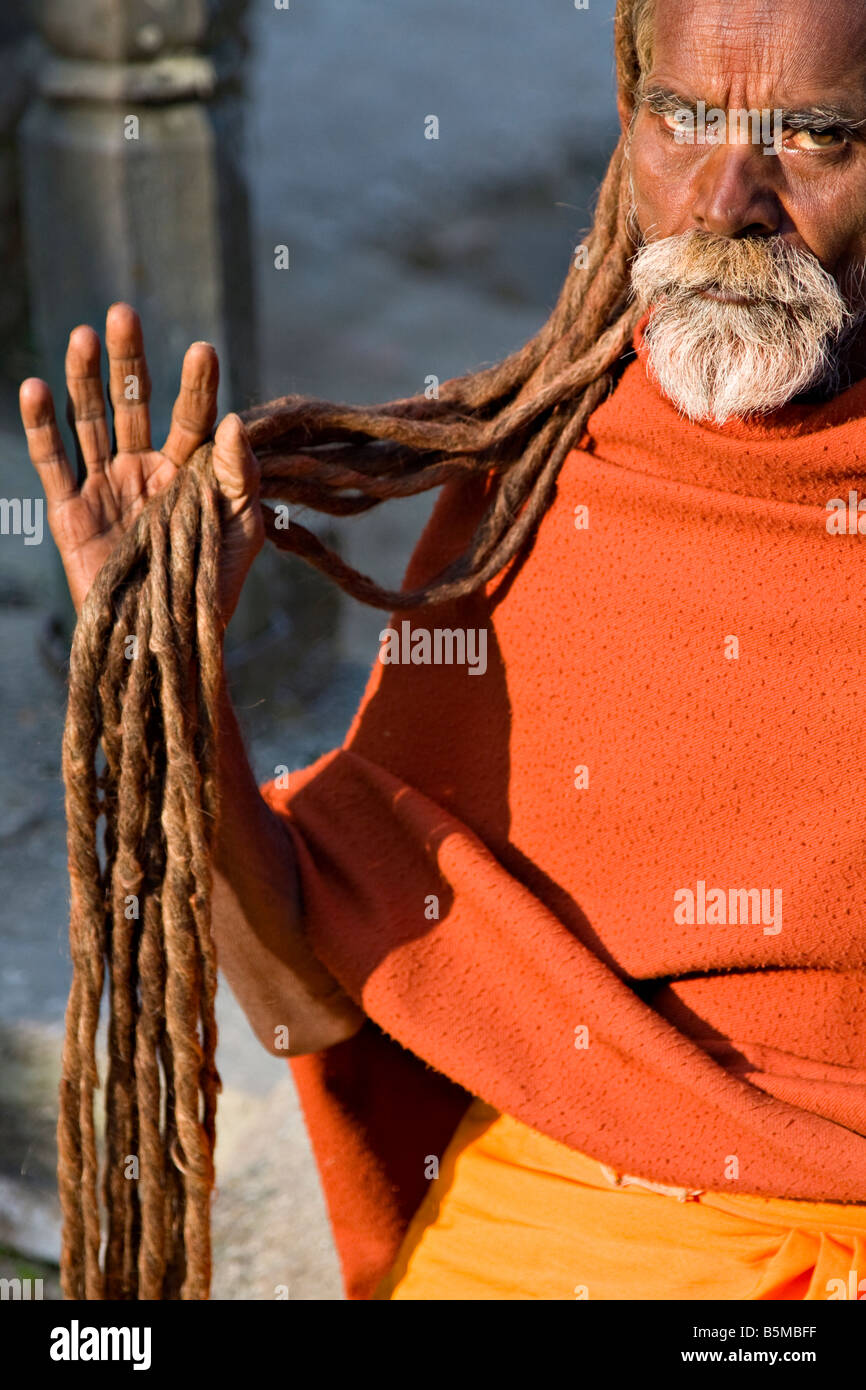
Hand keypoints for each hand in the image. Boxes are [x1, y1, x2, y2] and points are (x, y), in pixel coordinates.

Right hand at [19, 302, 263, 624]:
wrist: (166, 639)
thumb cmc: (210, 587)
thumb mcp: (241, 531)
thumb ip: (239, 476)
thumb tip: (232, 420)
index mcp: (188, 472)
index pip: (192, 418)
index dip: (196, 385)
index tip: (202, 349)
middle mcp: (145, 470)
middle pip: (133, 403)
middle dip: (129, 360)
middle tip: (123, 312)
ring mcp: (105, 487)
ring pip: (90, 420)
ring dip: (85, 377)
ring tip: (83, 334)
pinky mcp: (71, 511)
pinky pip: (53, 461)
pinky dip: (42, 425)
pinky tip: (34, 386)